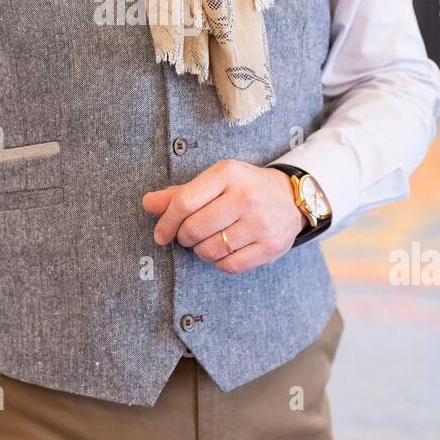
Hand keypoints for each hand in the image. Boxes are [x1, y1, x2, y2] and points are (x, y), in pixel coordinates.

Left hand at [142, 159, 305, 273]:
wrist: (291, 198)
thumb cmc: (244, 188)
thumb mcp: (215, 181)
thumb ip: (180, 193)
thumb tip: (147, 203)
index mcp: (228, 173)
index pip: (184, 202)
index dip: (166, 222)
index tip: (161, 234)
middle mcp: (246, 196)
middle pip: (194, 229)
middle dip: (184, 237)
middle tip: (188, 236)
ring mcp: (260, 223)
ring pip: (210, 250)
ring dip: (201, 250)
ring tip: (208, 241)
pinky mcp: (271, 246)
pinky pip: (229, 265)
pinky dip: (220, 262)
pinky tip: (225, 250)